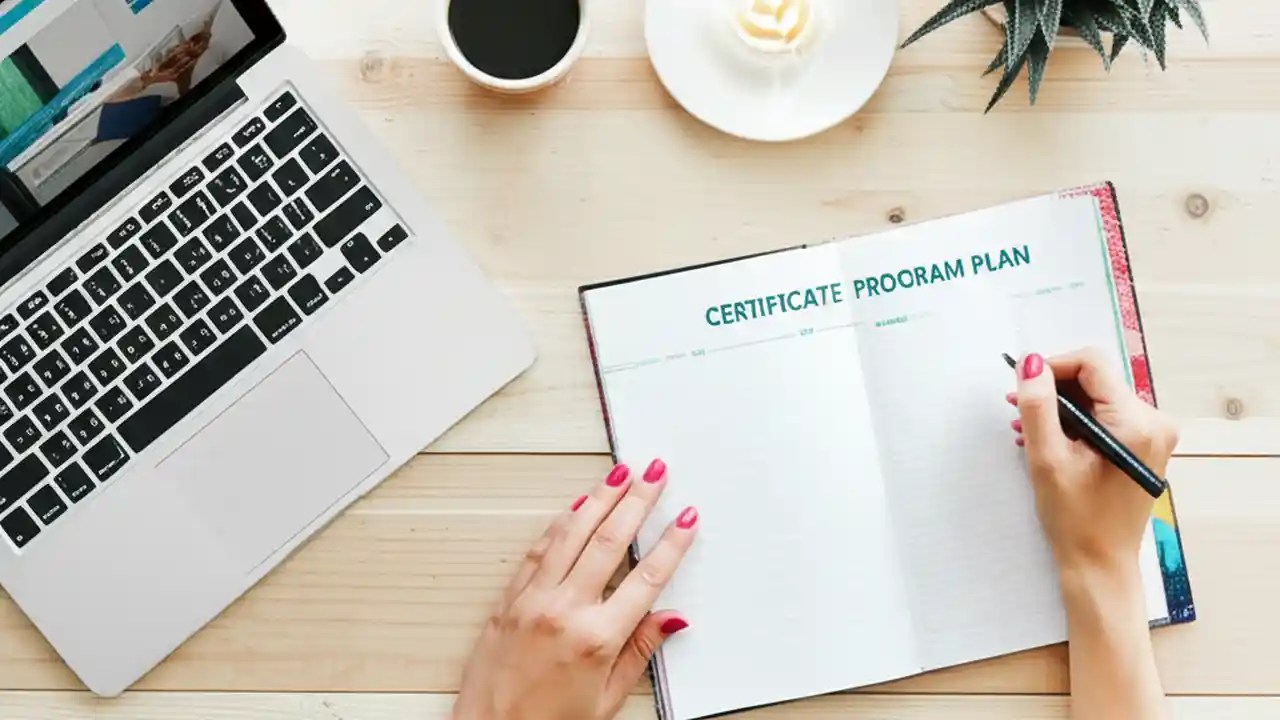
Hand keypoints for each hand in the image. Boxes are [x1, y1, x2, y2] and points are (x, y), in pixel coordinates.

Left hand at [453, 460, 698, 719]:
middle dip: (637, 502)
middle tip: (654, 473)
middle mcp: (564, 611)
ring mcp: (534, 600)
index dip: (671, 544)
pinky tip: (577, 505)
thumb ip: (639, 651)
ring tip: (620, 473)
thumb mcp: (607, 699)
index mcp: (596, 639)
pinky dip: (560, 523)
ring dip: (600, 498)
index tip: (686, 519)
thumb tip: (671, 618)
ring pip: (572, 534)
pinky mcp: (510, 598)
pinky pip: (539, 549)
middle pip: (610, 542)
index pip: (645, 578)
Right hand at [1008, 349, 1178, 576]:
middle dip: (1053, 390)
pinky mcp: (1142, 445)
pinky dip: (1074, 421)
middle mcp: (1154, 422)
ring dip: (1059, 407)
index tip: (1022, 386)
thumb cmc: (1075, 518)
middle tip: (1016, 409)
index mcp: (1137, 423)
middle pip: (1095, 380)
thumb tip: (1031, 363)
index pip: (1092, 363)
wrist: (1100, 564)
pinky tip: (1047, 438)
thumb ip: (1038, 406)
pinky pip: (1104, 416)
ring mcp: (1151, 434)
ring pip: (1096, 397)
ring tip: (1025, 427)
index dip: (1052, 367)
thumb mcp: (1047, 458)